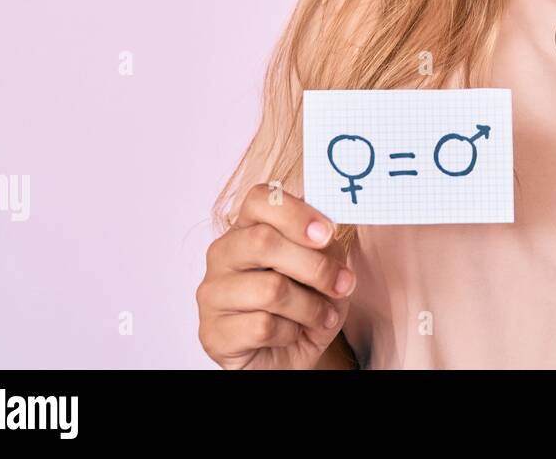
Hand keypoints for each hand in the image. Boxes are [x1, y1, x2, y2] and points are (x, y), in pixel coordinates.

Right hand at [197, 183, 355, 368]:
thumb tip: (326, 234)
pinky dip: (291, 332)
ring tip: (323, 316)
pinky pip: (262, 326)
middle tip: (343, 284)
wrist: (289, 355)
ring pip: (270, 289)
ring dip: (310, 307)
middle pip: (264, 241)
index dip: (296, 213)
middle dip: (315, 266)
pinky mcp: (212, 333)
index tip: (328, 233)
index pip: (260, 199)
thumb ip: (323, 246)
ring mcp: (212, 294)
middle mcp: (223, 255)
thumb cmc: (305, 305)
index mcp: (248, 228)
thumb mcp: (326, 269)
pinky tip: (292, 334)